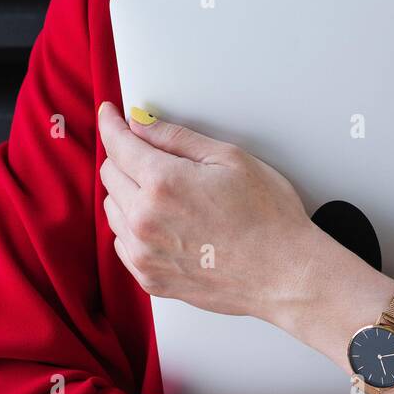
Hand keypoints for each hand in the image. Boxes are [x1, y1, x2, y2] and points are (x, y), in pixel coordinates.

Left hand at [97, 102, 314, 322]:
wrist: (284, 273)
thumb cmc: (268, 216)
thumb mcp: (229, 159)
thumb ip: (177, 138)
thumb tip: (142, 123)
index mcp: (163, 183)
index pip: (118, 145)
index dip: (112, 124)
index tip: (109, 114)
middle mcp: (145, 220)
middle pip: (110, 174)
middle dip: (125, 157)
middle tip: (153, 154)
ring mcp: (144, 254)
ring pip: (112, 209)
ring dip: (128, 193)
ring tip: (167, 192)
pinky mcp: (150, 279)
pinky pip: (123, 243)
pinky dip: (134, 226)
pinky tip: (165, 222)